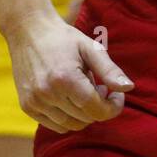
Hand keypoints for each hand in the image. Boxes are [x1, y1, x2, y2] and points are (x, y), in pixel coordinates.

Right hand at [6, 16, 133, 133]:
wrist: (27, 30)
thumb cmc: (63, 38)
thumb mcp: (90, 48)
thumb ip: (110, 70)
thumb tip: (129, 88)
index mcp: (65, 78)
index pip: (97, 110)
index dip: (113, 107)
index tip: (116, 94)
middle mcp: (47, 94)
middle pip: (86, 118)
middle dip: (99, 106)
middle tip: (98, 86)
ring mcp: (34, 102)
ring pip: (71, 125)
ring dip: (83, 113)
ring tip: (81, 90)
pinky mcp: (27, 106)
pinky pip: (55, 125)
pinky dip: (68, 117)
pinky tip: (68, 97)